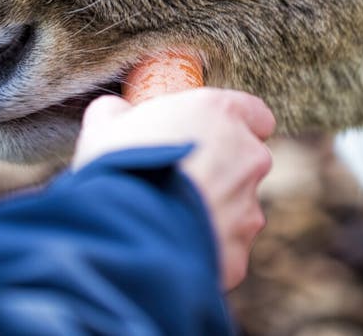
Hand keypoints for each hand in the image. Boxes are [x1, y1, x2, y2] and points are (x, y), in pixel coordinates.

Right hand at [73, 88, 275, 289]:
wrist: (124, 234)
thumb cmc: (118, 169)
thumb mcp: (106, 127)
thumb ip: (119, 112)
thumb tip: (113, 110)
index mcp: (223, 114)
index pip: (256, 115)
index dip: (235, 126)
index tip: (210, 136)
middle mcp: (248, 156)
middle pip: (248, 161)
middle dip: (223, 171)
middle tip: (181, 180)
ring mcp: (248, 206)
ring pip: (240, 207)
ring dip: (214, 211)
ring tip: (170, 219)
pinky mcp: (239, 251)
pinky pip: (226, 248)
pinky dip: (206, 249)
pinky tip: (173, 248)